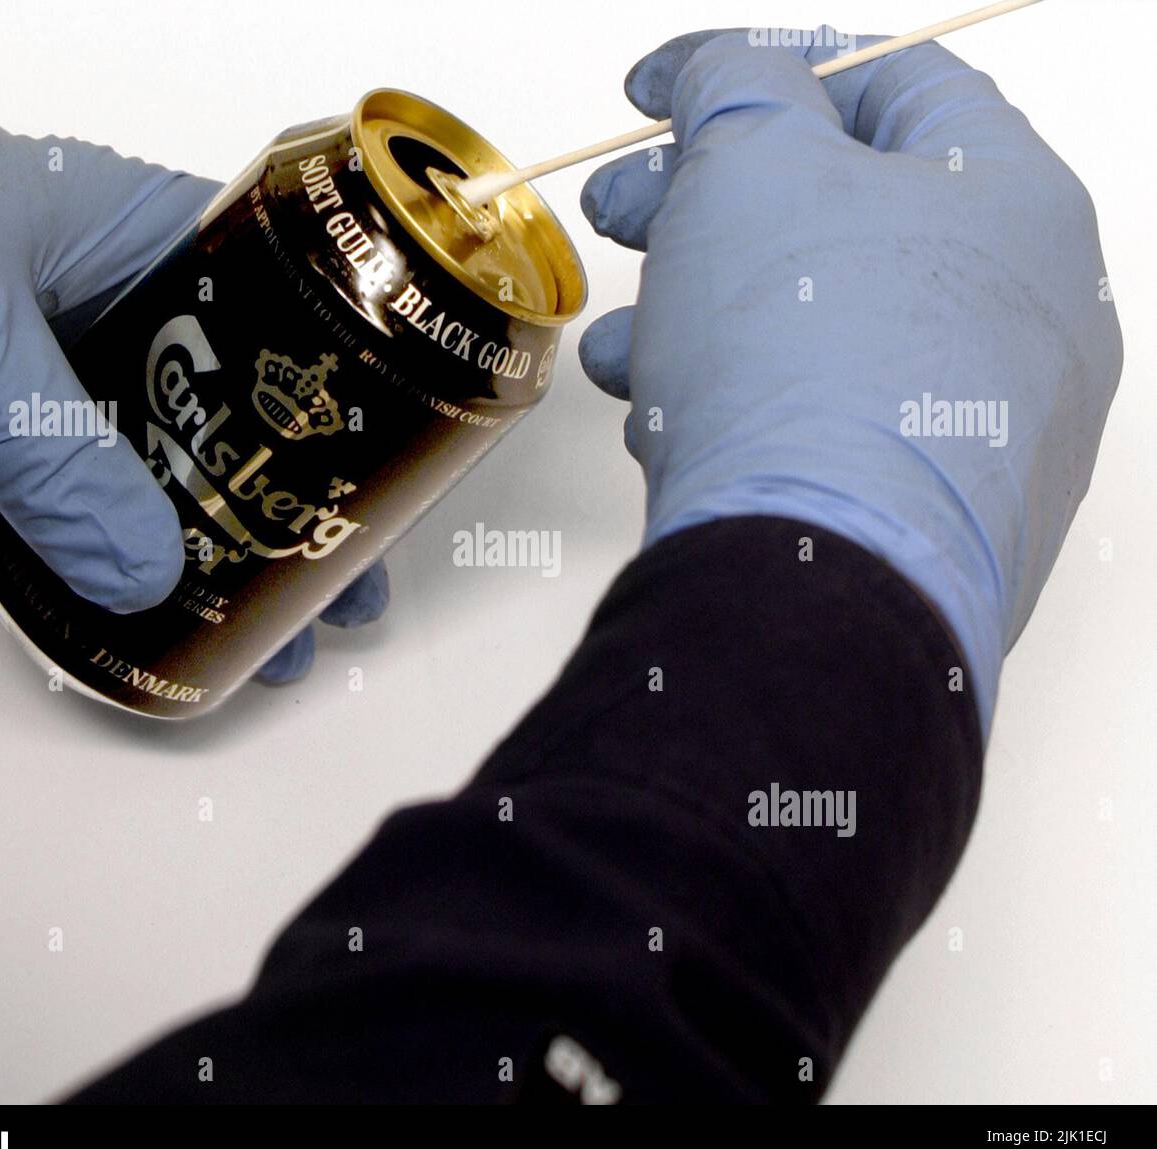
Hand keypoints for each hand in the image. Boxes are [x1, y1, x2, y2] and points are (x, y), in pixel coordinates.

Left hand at [0, 101, 385, 681]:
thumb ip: (56, 452)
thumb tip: (147, 568)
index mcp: (137, 230)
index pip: (285, 311)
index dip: (343, 396)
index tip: (383, 479)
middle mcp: (113, 299)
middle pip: (238, 406)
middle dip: (290, 493)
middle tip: (341, 580)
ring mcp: (58, 367)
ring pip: (164, 460)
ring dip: (210, 535)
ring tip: (265, 615)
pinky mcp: (3, 424)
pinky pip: (84, 494)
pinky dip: (120, 548)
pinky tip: (160, 598)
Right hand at [579, 27, 1122, 734]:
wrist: (818, 583)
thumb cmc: (809, 369)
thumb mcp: (751, 167)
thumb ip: (734, 88)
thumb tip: (719, 78)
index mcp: (1016, 202)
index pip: (888, 85)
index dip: (754, 69)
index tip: (660, 93)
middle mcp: (1022, 317)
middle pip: (841, 222)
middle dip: (704, 210)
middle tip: (621, 213)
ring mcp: (980, 428)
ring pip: (818, 337)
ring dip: (704, 322)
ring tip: (625, 346)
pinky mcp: (924, 515)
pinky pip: (821, 429)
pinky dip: (744, 409)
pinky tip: (669, 425)